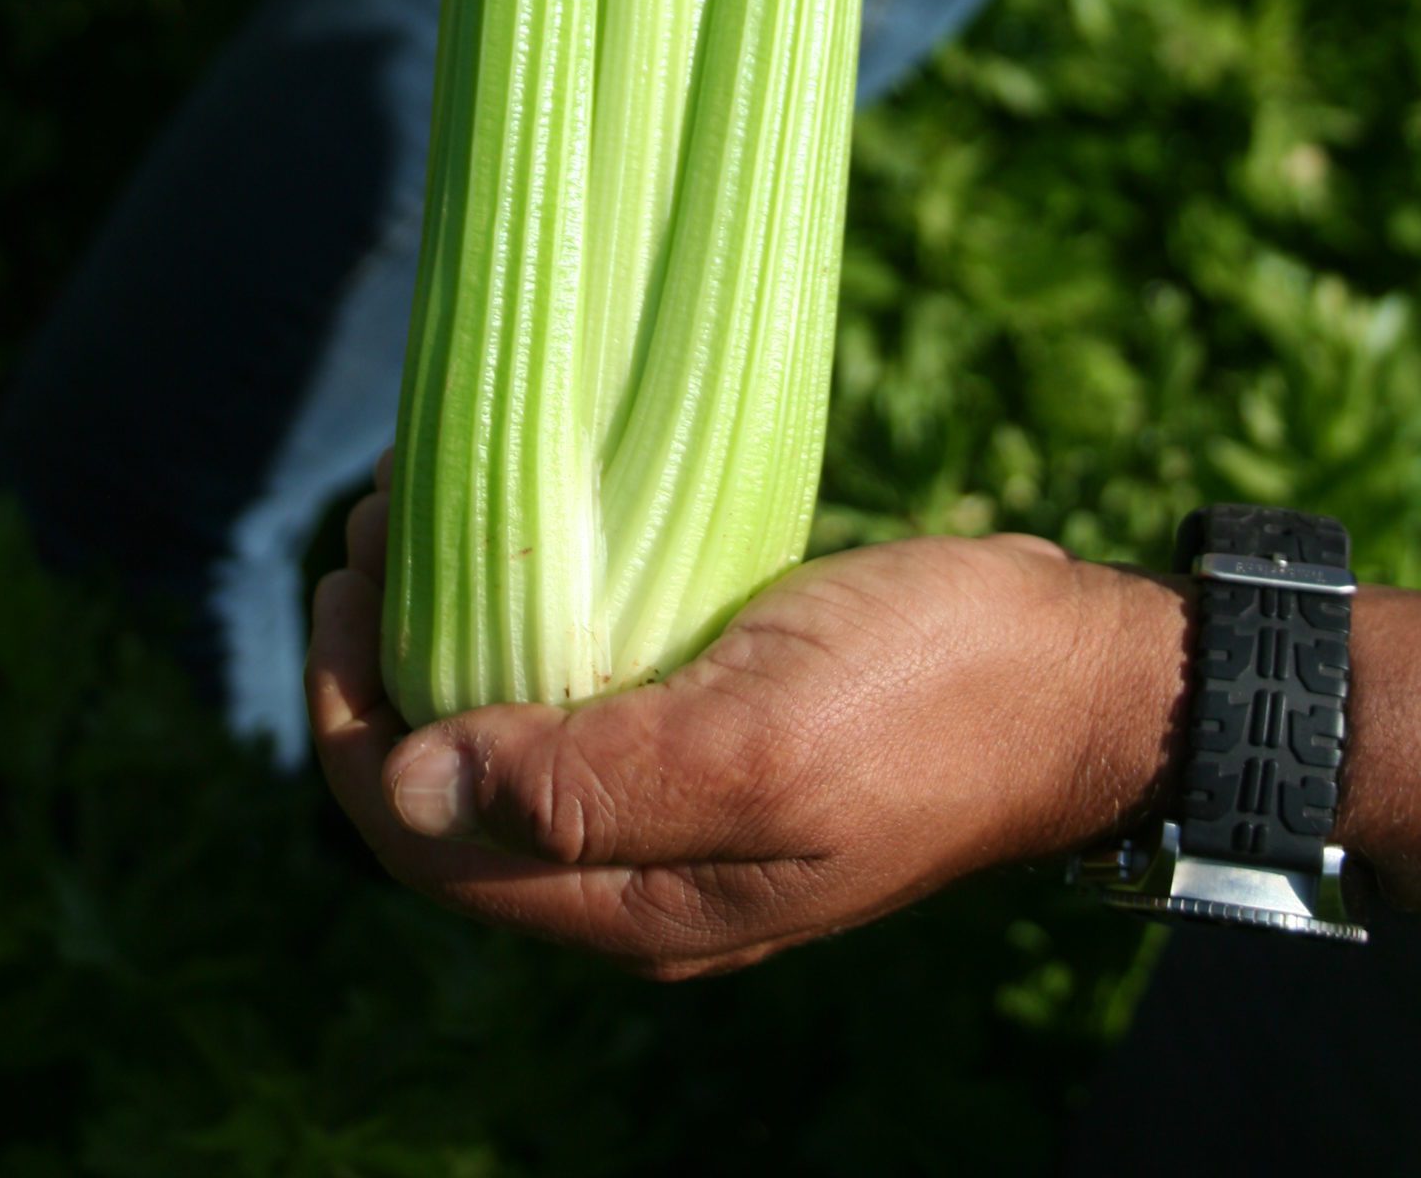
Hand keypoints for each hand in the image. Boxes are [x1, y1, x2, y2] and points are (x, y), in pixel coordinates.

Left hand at [307, 460, 1188, 978]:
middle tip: (368, 528)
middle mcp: (644, 879)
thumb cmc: (940, 691)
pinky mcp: (720, 741)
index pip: (424, 848)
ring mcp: (684, 812)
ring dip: (445, 643)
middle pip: (448, 804)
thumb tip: (414, 790)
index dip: (347, 727)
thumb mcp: (767, 734)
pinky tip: (520, 549)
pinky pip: (578, 705)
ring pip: (507, 748)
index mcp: (643, 903)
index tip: (336, 583)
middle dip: (379, 674)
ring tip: (418, 517)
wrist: (1084, 678)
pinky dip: (523, 630)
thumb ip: (594, 782)